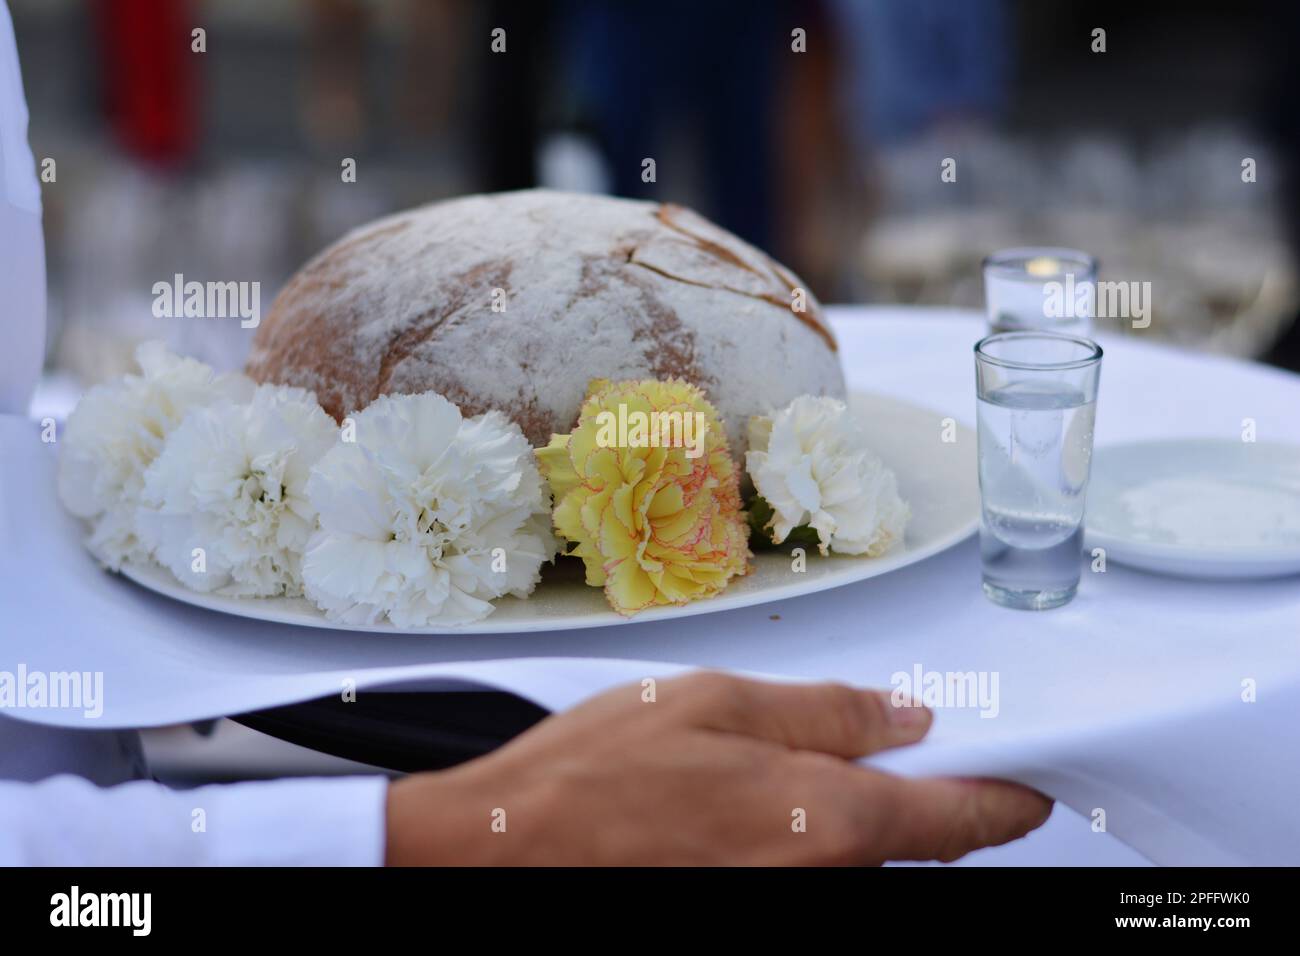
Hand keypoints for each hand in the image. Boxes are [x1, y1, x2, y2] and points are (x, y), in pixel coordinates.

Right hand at [385, 672, 1050, 864]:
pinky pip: (808, 867)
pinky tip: (754, 797)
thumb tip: (901, 717)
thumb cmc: (597, 775)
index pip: (961, 819)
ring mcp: (785, 902)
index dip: (1008, 795)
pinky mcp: (751, 904)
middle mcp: (821, 881)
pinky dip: (809, 831)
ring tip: (786, 758)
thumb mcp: (715, 702)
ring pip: (855, 854)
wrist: (510, 848)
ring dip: (850, 809)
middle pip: (911, 840)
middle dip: (913, 788)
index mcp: (826, 821)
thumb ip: (824, 711)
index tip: (1035, 779)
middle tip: (887, 733)